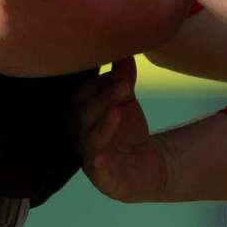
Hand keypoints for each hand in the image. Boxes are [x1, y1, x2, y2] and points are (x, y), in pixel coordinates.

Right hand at [70, 58, 169, 202]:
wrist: (147, 164)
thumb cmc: (128, 128)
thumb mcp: (126, 99)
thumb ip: (122, 76)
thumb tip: (123, 46)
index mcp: (79, 115)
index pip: (80, 96)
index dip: (98, 83)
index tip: (120, 71)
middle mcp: (79, 137)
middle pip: (82, 116)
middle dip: (102, 99)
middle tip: (124, 84)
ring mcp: (89, 159)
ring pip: (88, 142)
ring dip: (101, 126)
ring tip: (117, 111)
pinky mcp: (104, 179)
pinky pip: (97, 172)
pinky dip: (97, 164)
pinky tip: (100, 156)